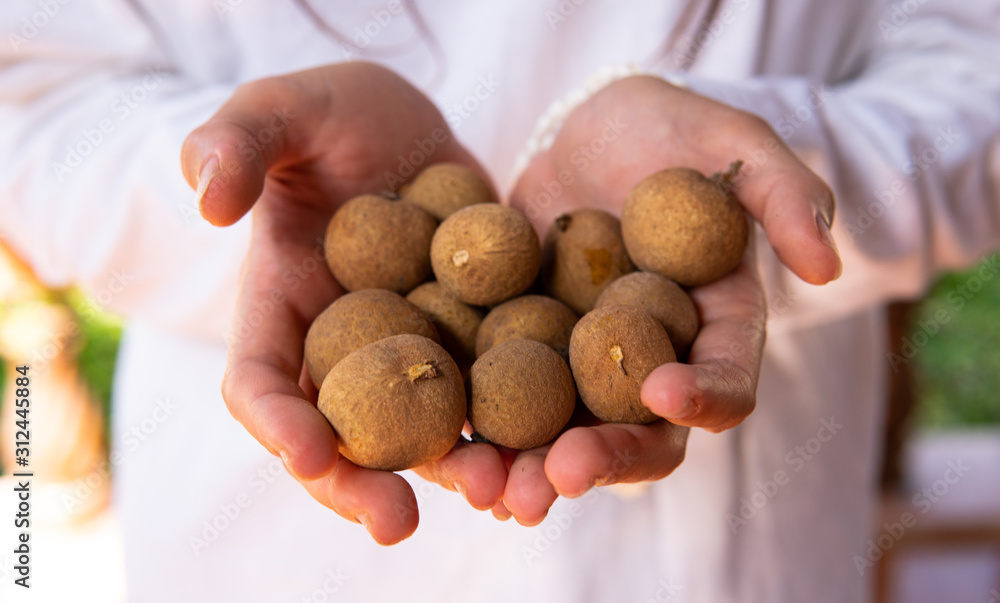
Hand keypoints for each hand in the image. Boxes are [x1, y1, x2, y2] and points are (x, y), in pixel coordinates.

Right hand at [181, 62, 506, 543]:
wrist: (412, 125)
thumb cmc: (332, 112)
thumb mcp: (281, 107)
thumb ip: (236, 140)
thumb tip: (209, 200)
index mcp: (283, 307)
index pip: (260, 380)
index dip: (276, 424)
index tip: (309, 454)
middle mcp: (345, 348)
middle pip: (344, 434)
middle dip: (362, 483)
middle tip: (394, 524)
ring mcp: (413, 351)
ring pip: (428, 431)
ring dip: (459, 473)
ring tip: (497, 498)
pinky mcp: (476, 340)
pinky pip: (496, 393)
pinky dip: (520, 429)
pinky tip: (550, 454)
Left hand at [498, 75, 841, 523]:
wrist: (587, 131)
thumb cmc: (671, 132)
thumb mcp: (733, 143)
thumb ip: (785, 192)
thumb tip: (827, 264)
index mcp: (712, 326)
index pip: (725, 377)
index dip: (705, 394)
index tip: (665, 391)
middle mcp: (650, 362)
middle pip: (640, 433)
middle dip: (604, 460)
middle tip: (563, 477)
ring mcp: (582, 365)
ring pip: (564, 437)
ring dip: (531, 474)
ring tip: (494, 495)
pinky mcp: (521, 353)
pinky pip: (500, 403)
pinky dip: (477, 437)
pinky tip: (449, 457)